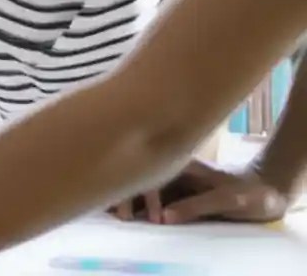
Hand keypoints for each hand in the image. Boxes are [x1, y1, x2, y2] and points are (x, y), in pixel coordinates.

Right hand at [111, 159, 290, 224]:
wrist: (264, 192)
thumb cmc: (249, 193)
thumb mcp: (228, 200)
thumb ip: (196, 205)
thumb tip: (163, 218)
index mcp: (183, 163)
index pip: (154, 170)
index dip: (145, 191)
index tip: (153, 218)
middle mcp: (172, 167)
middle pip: (140, 174)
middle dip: (126, 193)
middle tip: (121, 217)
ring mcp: (171, 178)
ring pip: (140, 182)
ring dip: (126, 196)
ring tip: (115, 213)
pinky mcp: (173, 190)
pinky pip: (148, 193)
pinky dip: (134, 201)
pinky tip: (125, 210)